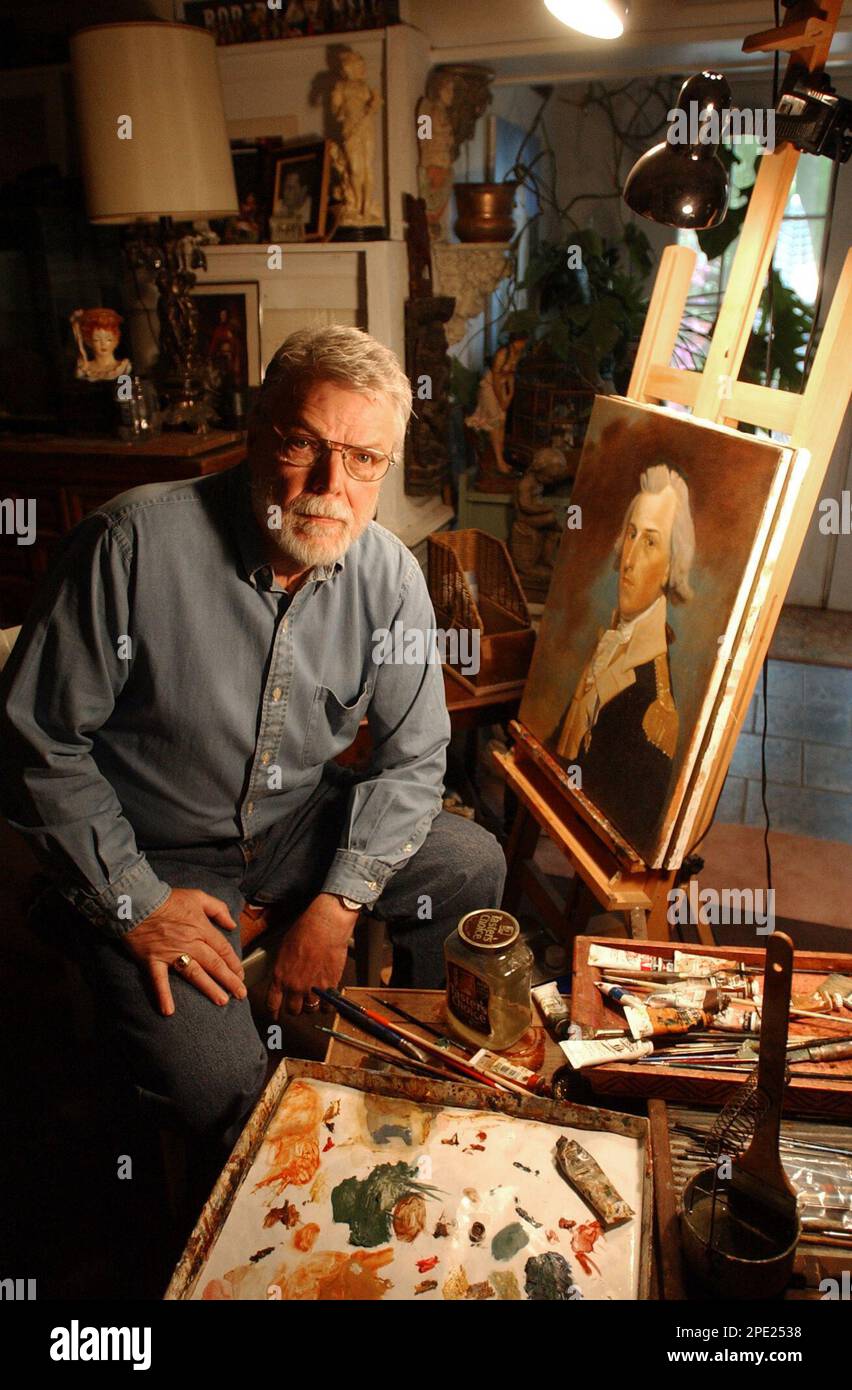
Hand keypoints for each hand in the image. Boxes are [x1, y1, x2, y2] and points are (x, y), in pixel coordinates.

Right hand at [123, 888, 245, 1016]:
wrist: (138, 901)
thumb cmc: (168, 899)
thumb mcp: (198, 896)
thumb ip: (218, 908)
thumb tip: (232, 924)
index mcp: (201, 928)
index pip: (223, 949)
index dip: (234, 963)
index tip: (241, 975)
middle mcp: (190, 943)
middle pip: (214, 964)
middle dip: (229, 980)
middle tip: (241, 994)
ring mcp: (171, 953)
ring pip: (195, 973)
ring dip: (209, 988)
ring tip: (222, 1001)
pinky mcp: (153, 960)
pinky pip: (159, 980)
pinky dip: (163, 995)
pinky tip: (168, 1011)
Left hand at [266, 894, 357, 1019]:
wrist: (326, 926)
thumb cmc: (306, 930)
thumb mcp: (284, 949)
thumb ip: (283, 967)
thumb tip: (284, 974)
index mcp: (280, 976)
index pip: (272, 1003)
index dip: (273, 1012)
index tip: (275, 1015)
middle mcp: (295, 986)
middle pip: (292, 1010)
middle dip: (294, 1008)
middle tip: (298, 1004)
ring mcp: (313, 988)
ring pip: (310, 1009)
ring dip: (311, 1007)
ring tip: (314, 1000)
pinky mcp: (329, 986)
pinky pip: (327, 1006)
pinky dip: (327, 1006)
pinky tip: (327, 1001)